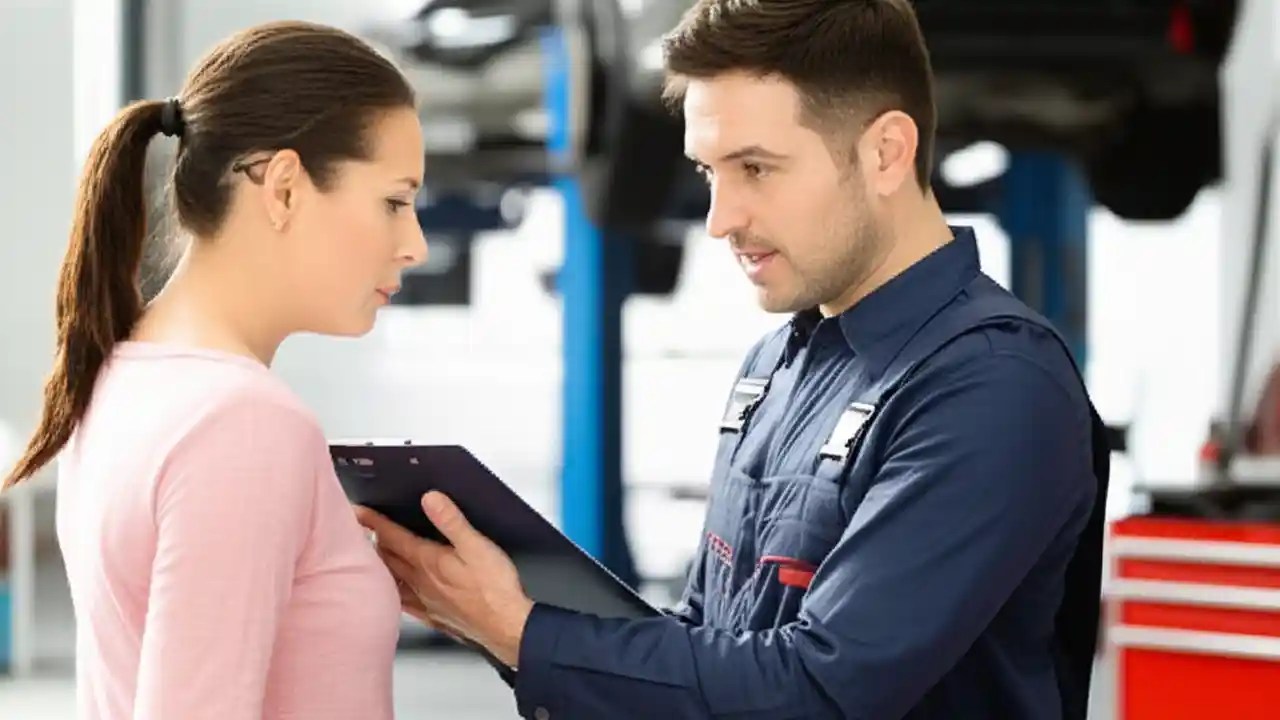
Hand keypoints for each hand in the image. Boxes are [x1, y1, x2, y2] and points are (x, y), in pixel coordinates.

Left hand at [355, 492, 533, 666]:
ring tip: (376, 557)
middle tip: (362, 531)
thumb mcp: (477, 546)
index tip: (357, 511)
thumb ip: (451, 521)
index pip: (392, 536)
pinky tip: (398, 594)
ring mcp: (426, 601)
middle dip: (373, 542)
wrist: (506, 627)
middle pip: (387, 558)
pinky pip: (405, 603)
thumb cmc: (494, 589)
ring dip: (382, 567)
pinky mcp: (435, 616)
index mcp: (428, 562)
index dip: (373, 521)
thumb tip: (430, 499)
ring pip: (393, 581)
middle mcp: (421, 582)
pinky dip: (396, 593)